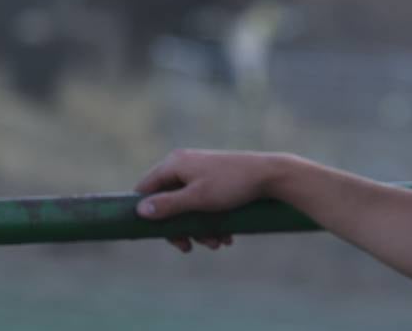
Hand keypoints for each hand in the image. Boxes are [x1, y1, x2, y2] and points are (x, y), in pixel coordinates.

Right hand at [133, 148, 284, 252]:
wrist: (272, 175)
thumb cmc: (232, 185)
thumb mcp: (197, 198)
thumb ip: (168, 205)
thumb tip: (139, 211)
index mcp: (174, 164)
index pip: (145, 189)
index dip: (145, 213)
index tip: (151, 235)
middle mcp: (184, 165)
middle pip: (168, 203)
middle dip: (181, 228)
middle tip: (189, 247)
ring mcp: (201, 172)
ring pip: (188, 207)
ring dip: (200, 229)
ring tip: (217, 243)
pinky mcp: (216, 180)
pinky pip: (204, 204)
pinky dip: (212, 221)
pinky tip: (226, 236)